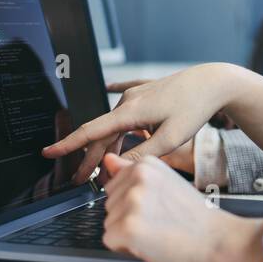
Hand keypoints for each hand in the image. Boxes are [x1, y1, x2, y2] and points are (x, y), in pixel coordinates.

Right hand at [49, 64, 238, 183]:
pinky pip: (124, 101)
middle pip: (102, 134)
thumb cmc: (195, 108)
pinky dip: (116, 108)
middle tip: (80, 180)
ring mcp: (136, 94)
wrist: (213, 82)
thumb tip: (119, 167)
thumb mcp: (171, 138)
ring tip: (104, 166)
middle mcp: (128, 101)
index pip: (92, 132)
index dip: (69, 145)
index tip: (49, 153)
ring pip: (114, 124)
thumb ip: (143, 155)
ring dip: (107, 144)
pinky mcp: (146, 90)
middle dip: (90, 158)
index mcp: (130, 112)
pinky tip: (107, 88)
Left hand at [100, 153, 262, 261]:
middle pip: (109, 204)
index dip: (134, 203)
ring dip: (128, 234)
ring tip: (158, 233)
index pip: (115, 186)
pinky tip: (152, 244)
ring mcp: (132, 202)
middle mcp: (137, 178)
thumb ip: (133, 173)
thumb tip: (108, 160)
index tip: (158, 207)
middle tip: (160, 222)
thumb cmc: (199, 220)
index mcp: (147, 165)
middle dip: (128, 218)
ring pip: (109, 223)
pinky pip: (111, 241)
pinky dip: (127, 249)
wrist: (221, 244)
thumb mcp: (167, 184)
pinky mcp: (128, 227)